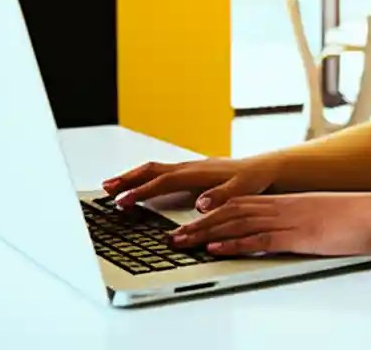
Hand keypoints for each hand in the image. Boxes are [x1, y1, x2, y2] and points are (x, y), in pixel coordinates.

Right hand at [102, 157, 278, 210]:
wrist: (265, 168)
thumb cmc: (254, 180)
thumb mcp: (241, 190)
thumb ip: (220, 197)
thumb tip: (201, 204)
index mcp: (198, 172)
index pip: (163, 182)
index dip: (141, 191)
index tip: (122, 202)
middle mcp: (190, 167)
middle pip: (151, 170)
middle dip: (127, 179)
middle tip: (104, 189)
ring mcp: (190, 167)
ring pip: (154, 169)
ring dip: (133, 176)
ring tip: (112, 186)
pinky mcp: (192, 171)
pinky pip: (162, 172)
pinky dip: (146, 177)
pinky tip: (139, 185)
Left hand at [169, 193, 370, 257]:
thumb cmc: (360, 219)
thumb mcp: (323, 220)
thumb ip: (301, 225)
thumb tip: (289, 235)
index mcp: (288, 202)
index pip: (242, 205)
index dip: (212, 213)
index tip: (191, 222)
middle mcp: (283, 207)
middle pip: (231, 212)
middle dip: (199, 225)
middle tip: (174, 236)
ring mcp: (290, 220)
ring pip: (237, 223)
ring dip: (206, 234)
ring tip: (181, 243)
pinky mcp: (299, 236)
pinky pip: (260, 239)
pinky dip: (233, 243)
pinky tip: (216, 248)